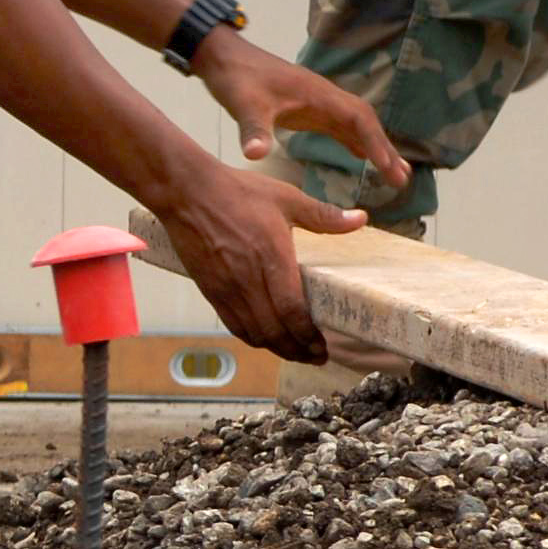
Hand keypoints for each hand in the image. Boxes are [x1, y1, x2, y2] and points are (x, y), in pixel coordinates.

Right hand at [155, 162, 366, 362]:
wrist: (186, 192)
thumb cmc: (237, 192)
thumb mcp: (285, 198)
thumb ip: (323, 215)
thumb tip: (360, 219)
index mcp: (272, 257)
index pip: (292, 310)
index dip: (308, 335)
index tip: (324, 345)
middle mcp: (248, 279)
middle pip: (274, 330)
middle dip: (298, 350)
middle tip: (317, 357)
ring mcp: (227, 287)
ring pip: (254, 333)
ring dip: (277, 349)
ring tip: (296, 353)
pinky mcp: (210, 289)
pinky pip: (233, 324)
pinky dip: (252, 337)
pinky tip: (265, 338)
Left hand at [192, 28, 408, 188]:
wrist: (222, 57)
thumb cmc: (235, 78)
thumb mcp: (243, 105)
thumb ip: (253, 130)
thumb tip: (254, 155)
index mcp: (318, 94)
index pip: (359, 119)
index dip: (377, 144)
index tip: (391, 169)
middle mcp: (325, 96)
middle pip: (365, 122)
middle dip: (384, 149)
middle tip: (402, 180)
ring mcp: (317, 101)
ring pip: (356, 125)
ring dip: (374, 147)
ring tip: (394, 175)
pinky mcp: (307, 107)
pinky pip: (339, 126)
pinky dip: (354, 142)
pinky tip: (361, 157)